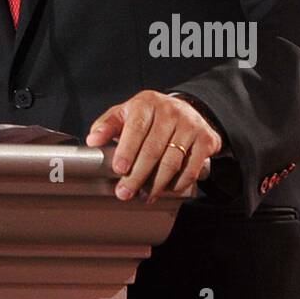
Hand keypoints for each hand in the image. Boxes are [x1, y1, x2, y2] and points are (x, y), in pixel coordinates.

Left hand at [84, 90, 220, 203]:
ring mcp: (190, 125)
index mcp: (147, 103)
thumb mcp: (126, 114)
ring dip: (156, 184)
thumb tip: (93, 140)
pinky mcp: (206, 139)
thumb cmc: (149, 116)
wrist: (186, 110)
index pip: (136, 128)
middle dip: (137, 175)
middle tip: (125, 192)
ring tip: (143, 195)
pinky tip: (166, 189)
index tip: (119, 169)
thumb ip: (107, 126)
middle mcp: (170, 111)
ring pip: (172, 162)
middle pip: (153, 149)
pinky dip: (177, 183)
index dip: (127, 150)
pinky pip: (191, 168)